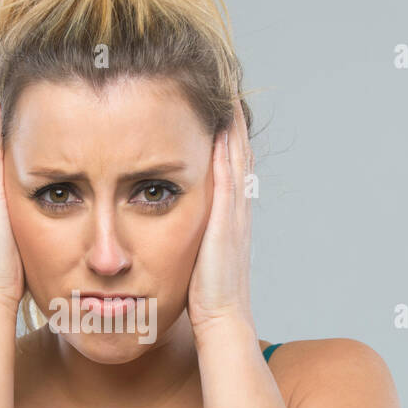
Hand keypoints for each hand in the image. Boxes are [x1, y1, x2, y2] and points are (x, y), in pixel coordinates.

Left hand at [187, 98, 254, 335]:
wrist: (222, 321)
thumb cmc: (204, 298)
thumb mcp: (194, 258)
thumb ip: (189, 238)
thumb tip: (169, 225)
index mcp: (229, 219)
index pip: (229, 168)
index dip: (227, 137)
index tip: (219, 107)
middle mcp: (236, 212)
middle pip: (238, 154)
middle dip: (233, 121)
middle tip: (228, 85)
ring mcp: (234, 215)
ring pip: (236, 159)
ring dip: (233, 125)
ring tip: (227, 91)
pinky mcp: (226, 223)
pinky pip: (228, 177)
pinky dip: (227, 150)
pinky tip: (222, 126)